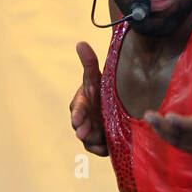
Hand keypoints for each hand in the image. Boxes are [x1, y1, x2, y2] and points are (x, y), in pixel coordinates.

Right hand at [70, 41, 107, 155]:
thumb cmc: (102, 89)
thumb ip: (89, 62)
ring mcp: (91, 132)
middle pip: (81, 127)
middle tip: (84, 133)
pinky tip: (108, 148)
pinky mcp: (100, 142)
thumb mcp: (97, 77)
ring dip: (94, 140)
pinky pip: (99, 149)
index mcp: (81, 103)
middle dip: (83, 130)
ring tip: (101, 140)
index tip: (78, 120)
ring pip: (90, 140)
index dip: (78, 115)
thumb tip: (80, 42)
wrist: (114, 106)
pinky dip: (102, 149)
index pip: (78, 109)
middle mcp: (84, 119)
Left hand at [143, 47, 191, 156]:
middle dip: (164, 127)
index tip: (167, 116)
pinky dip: (169, 139)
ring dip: (163, 132)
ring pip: (180, 142)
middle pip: (184, 134)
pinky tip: (158, 129)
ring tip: (150, 120)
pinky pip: (181, 147)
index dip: (183, 123)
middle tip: (149, 116)